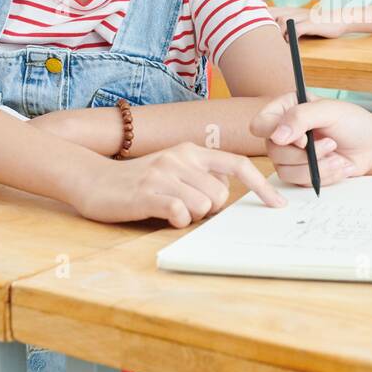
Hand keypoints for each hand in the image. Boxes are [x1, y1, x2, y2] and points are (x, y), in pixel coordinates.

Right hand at [72, 142, 285, 225]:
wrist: (92, 180)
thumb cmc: (137, 181)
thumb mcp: (173, 170)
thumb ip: (200, 178)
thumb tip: (225, 198)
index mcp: (191, 151)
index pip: (238, 164)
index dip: (261, 186)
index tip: (278, 204)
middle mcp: (180, 158)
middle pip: (221, 196)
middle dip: (208, 209)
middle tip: (183, 206)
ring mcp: (163, 174)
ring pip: (203, 206)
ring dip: (191, 216)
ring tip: (168, 208)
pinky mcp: (148, 193)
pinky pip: (180, 214)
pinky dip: (176, 220)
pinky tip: (161, 214)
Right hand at [249, 92, 371, 186]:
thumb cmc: (354, 122)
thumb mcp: (330, 111)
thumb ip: (301, 117)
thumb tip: (276, 136)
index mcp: (286, 109)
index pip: (260, 124)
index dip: (277, 135)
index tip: (304, 138)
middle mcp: (284, 132)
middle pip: (273, 152)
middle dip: (306, 154)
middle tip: (331, 144)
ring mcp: (290, 154)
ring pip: (284, 171)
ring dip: (317, 167)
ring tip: (337, 157)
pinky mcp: (300, 172)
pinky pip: (300, 182)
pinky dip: (322, 176)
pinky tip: (337, 166)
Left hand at [267, 6, 347, 39]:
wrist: (341, 19)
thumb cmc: (321, 23)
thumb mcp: (304, 21)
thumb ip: (291, 25)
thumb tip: (278, 37)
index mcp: (292, 10)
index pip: (270, 10)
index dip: (260, 18)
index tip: (254, 28)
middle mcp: (295, 11)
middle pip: (273, 14)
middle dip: (265, 25)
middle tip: (262, 39)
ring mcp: (303, 16)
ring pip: (282, 21)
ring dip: (277, 32)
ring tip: (276, 43)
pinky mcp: (312, 23)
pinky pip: (297, 29)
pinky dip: (291, 37)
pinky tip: (289, 43)